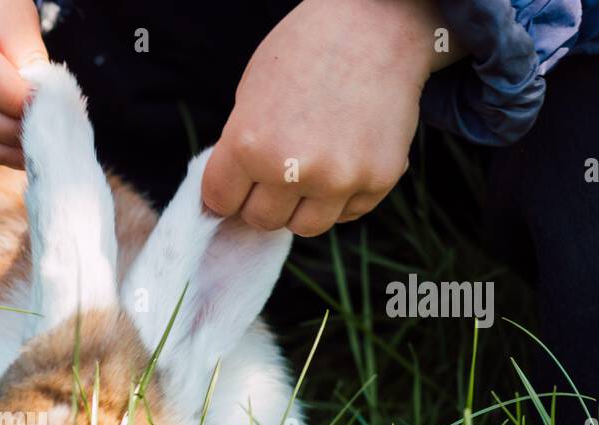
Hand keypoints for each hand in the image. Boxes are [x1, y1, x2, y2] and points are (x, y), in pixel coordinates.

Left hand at [201, 0, 462, 235]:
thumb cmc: (306, 53)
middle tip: (278, 172)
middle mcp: (292, 169)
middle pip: (262, 219)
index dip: (227, 191)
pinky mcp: (378, 180)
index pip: (220, 201)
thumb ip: (241, 151)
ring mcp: (338, 178)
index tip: (238, 182)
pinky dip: (341, 197)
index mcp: (249, 144)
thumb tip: (233, 199)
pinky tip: (344, 159)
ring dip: (302, 207)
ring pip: (305, 226)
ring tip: (310, 171)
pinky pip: (347, 213)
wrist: (377, 25)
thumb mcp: (251, 96)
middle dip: (265, 200)